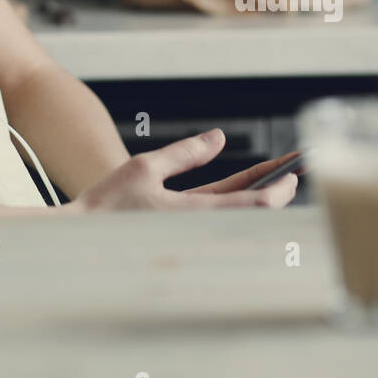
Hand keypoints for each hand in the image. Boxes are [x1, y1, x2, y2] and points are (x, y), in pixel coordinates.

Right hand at [65, 128, 298, 213]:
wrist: (79, 239)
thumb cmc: (107, 205)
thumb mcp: (145, 167)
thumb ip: (185, 154)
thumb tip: (219, 138)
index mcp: (194, 215)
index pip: (254, 206)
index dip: (278, 189)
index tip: (294, 173)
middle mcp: (199, 231)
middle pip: (251, 211)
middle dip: (275, 189)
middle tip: (298, 167)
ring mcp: (192, 235)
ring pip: (236, 213)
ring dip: (259, 195)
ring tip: (278, 173)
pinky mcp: (181, 233)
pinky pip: (218, 216)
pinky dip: (237, 200)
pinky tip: (246, 185)